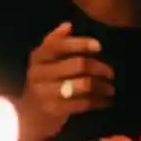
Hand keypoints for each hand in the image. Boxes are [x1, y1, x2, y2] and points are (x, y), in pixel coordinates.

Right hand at [20, 22, 113, 140]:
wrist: (29, 116)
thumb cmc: (43, 83)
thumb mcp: (44, 62)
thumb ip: (56, 43)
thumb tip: (68, 25)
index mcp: (38, 57)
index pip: (59, 45)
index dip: (81, 44)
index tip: (99, 46)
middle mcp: (40, 73)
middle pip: (78, 65)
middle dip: (99, 67)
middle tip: (111, 72)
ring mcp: (46, 92)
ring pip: (83, 84)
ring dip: (101, 86)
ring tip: (111, 88)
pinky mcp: (55, 110)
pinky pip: (83, 103)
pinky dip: (98, 101)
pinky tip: (106, 101)